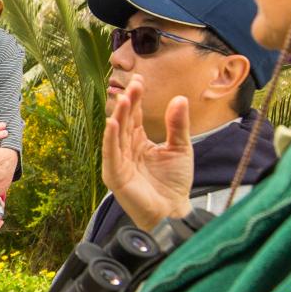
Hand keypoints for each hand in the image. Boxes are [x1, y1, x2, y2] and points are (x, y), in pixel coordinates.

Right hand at [102, 79, 193, 233]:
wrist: (172, 211)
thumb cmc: (174, 183)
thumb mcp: (180, 148)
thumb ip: (177, 125)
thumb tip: (180, 98)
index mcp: (139, 142)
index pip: (134, 116)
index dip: (136, 99)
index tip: (139, 80)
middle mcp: (126, 150)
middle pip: (125, 122)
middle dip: (128, 103)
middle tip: (133, 84)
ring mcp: (118, 162)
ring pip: (116, 135)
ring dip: (119, 116)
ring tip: (124, 99)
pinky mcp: (114, 175)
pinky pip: (111, 154)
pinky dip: (110, 139)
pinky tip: (112, 123)